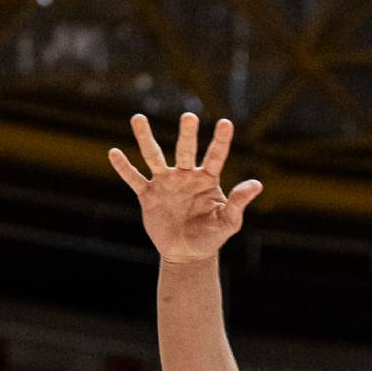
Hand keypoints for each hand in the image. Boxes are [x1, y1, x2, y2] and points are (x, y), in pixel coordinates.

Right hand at [108, 114, 263, 263]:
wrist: (187, 253)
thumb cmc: (211, 236)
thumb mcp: (228, 222)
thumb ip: (238, 202)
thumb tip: (257, 184)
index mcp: (207, 179)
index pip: (215, 156)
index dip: (221, 141)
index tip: (226, 123)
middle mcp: (185, 175)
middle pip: (185, 150)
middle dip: (187, 135)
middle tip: (189, 117)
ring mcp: (165, 183)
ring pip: (154, 157)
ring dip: (145, 138)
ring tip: (138, 118)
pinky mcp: (148, 195)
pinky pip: (134, 179)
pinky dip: (124, 168)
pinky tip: (114, 153)